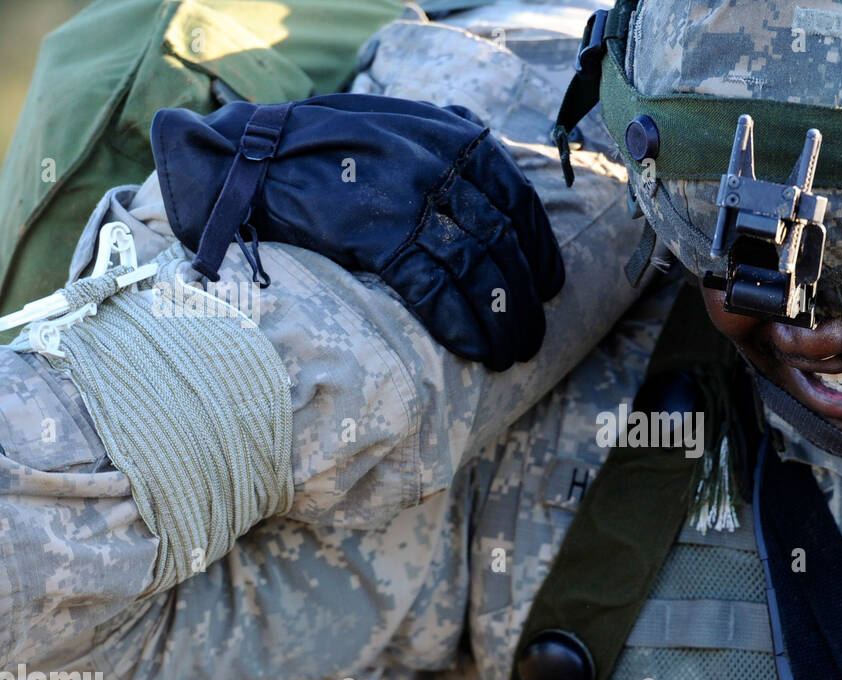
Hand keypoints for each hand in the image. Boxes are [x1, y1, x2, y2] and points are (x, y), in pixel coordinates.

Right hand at [152, 93, 564, 371]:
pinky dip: (459, 324)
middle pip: (502, 245)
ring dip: (499, 321)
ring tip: (510, 354)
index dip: (541, 253)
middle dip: (522, 300)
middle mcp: (441, 169)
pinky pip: (434, 290)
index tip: (550, 287)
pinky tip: (474, 349)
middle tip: (532, 336)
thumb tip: (497, 186)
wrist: (254, 158)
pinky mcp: (379, 238)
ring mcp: (410, 203)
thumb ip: (453, 150)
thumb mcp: (404, 125)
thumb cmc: (332, 147)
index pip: (519, 203)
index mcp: (456, 140)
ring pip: (476, 272)